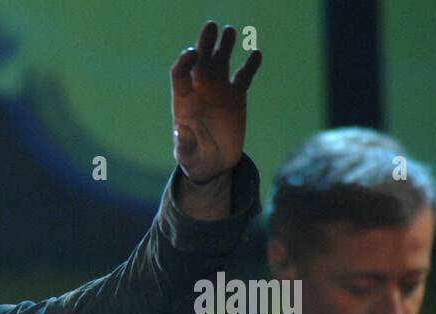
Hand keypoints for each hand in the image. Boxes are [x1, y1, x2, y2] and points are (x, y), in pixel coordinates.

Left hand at [170, 22, 261, 183]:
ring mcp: (219, 91)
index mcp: (183, 101)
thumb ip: (184, 144)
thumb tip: (181, 130)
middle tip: (211, 26)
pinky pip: (243, 76)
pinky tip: (255, 54)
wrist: (214, 165)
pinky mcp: (236, 96)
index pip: (180, 74)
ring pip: (221, 63)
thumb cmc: (195, 159)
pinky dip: (249, 66)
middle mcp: (200, 91)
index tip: (192, 52)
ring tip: (230, 31)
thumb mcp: (187, 155)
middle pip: (201, 62)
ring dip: (224, 47)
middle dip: (205, 44)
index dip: (184, 62)